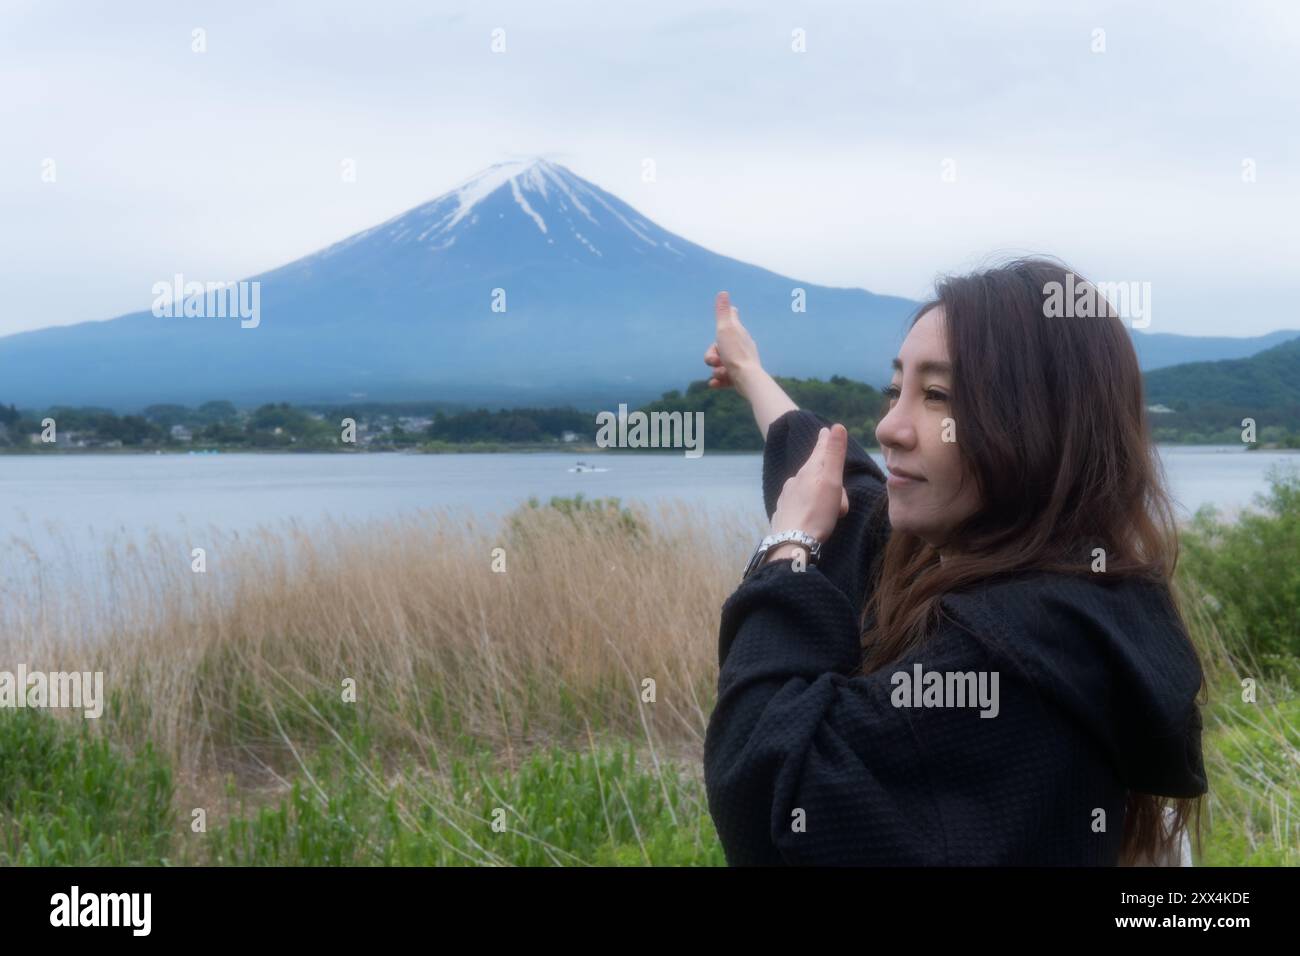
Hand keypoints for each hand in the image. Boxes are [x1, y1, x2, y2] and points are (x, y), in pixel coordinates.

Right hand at [704, 291, 761, 398]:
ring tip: (721, 373)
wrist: (747, 379)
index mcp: (739, 332)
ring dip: (716, 370)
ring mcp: (742, 361)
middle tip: (715, 361)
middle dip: (711, 355)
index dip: (730, 314)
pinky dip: (719, 381)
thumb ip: (722, 312)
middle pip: (719, 346)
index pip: (734, 318)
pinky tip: (714, 384)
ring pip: (721, 364)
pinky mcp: (740, 377)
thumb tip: (723, 292)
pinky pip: (724, 378)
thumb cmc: (735, 354)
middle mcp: (742, 345)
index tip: (733, 310)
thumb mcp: (725, 330)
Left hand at [770, 424, 850, 544]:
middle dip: (827, 476)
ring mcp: (787, 496)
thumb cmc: (817, 514)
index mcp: (809, 472)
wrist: (791, 543)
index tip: (825, 430)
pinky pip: (799, 503)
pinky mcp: (784, 512)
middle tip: (838, 499)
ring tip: (827, 511)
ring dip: (818, 494)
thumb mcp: (831, 483)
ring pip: (807, 489)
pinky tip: (808, 514)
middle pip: (815, 473)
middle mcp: (795, 481)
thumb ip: (834, 455)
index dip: (825, 441)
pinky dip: (807, 505)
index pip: (819, 451)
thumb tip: (837, 427)